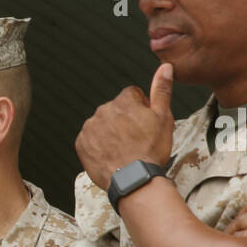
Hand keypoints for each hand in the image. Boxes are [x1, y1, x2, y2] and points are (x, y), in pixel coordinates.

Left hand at [75, 63, 174, 189]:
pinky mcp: (81, 144)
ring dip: (111, 132)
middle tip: (135, 139)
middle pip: (116, 109)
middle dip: (124, 120)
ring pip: (102, 124)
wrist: (133, 180)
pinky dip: (98, 145)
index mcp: (123, 101)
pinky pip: (90, 139)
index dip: (141, 108)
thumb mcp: (164, 117)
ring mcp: (90, 127)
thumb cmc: (150, 150)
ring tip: (124, 148)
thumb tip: (165, 67)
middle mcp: (103, 110)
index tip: (145, 123)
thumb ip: (161, 89)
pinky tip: (111, 154)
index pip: (132, 95)